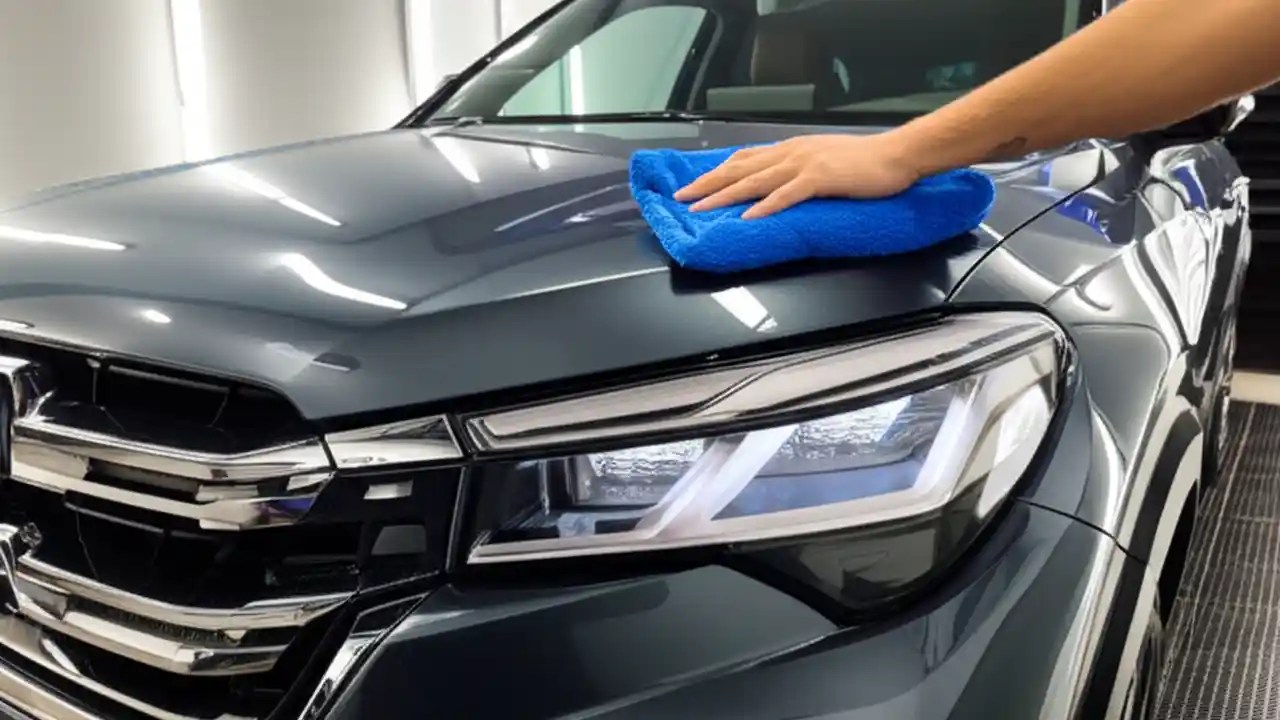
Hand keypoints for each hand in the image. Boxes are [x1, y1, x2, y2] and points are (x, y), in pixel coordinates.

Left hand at [673, 133, 921, 218]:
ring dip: (724, 196)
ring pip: (754, 181)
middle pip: (740, 169)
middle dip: (707, 184)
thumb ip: (798, 169)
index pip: (745, 159)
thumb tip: (777, 183)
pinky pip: (785, 195)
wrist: (897, 156)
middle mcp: (791, 152)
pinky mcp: (819, 179)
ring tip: (700, 209)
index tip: (694, 184)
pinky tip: (746, 217)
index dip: (717, 172)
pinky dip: (764, 206)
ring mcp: (804, 164)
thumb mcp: (823, 160)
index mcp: (791, 148)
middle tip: (681, 198)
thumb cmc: (865, 162)